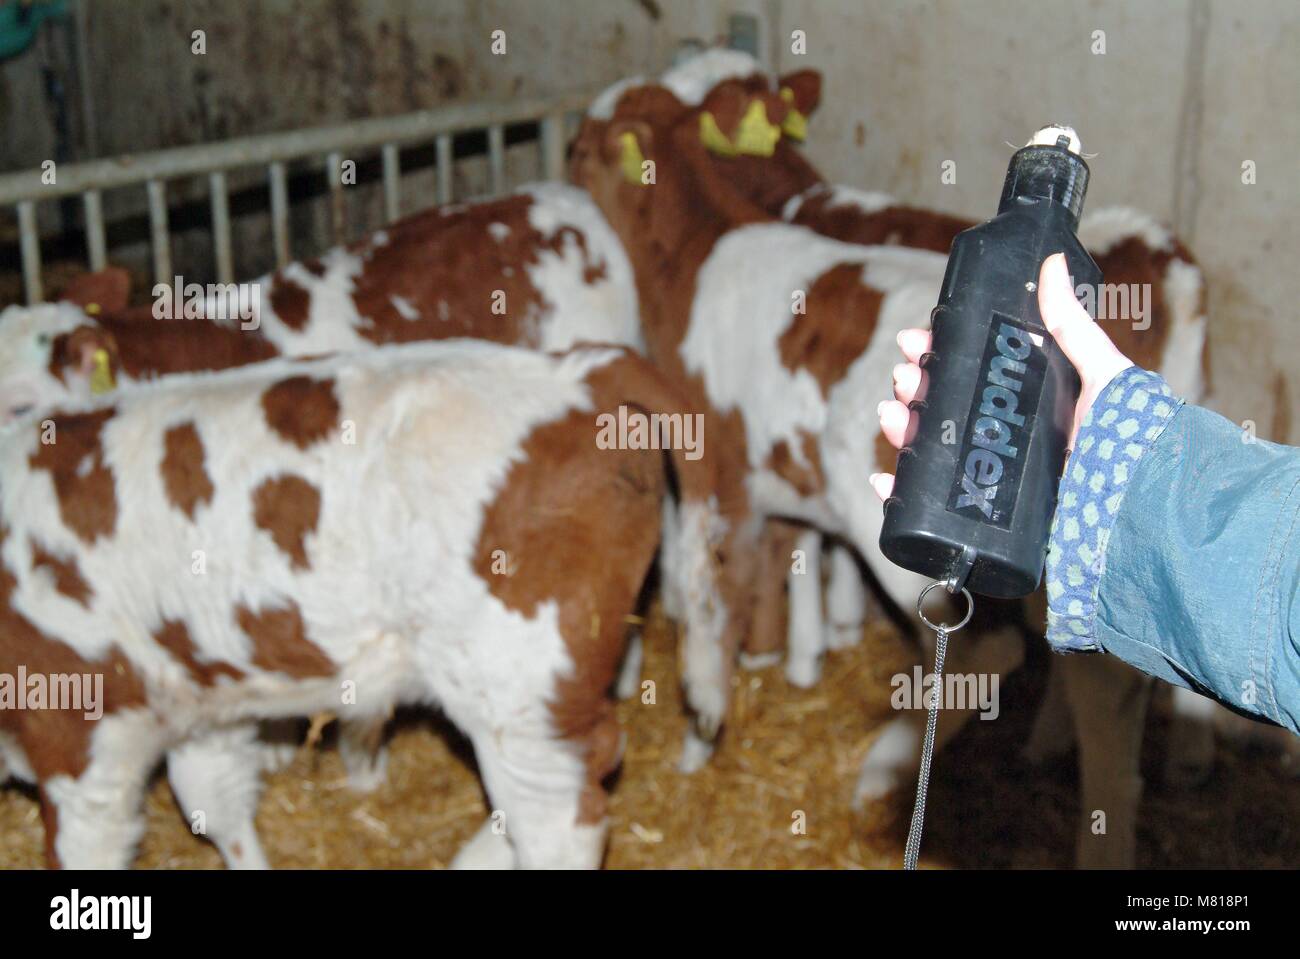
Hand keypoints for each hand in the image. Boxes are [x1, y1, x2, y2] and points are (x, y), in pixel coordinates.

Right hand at [869, 252, 1132, 500]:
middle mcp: (1006, 439)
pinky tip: (885, 477)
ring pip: (930, 450)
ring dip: (901, 428)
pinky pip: (931, 507)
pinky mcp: (984, 516)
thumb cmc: (1129, 441)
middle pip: (943, 408)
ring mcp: (992, 478)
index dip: (939, 354)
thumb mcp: (1101, 373)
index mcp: (1027, 404)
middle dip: (915, 388)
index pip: (971, 373)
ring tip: (892, 414)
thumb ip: (1072, 325)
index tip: (916, 341)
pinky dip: (899, 493)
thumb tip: (1052, 265)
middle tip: (906, 378)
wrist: (1135, 508)